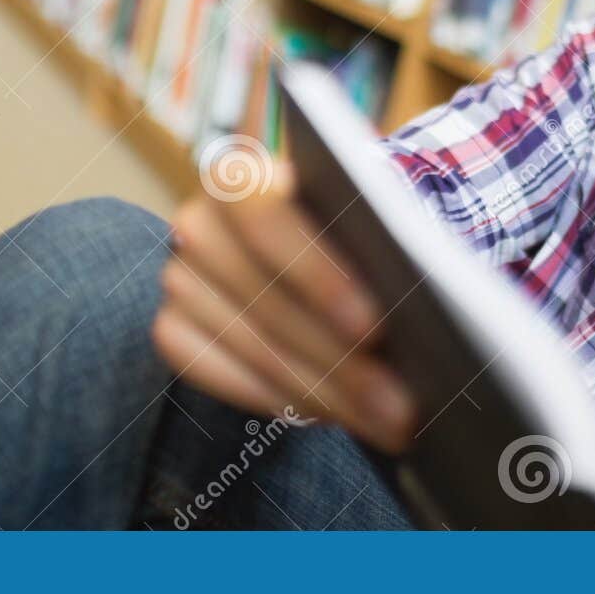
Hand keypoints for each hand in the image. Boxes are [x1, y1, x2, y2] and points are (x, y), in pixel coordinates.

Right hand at [152, 160, 416, 453]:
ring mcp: (180, 275)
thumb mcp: (376, 218)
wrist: (324, 244)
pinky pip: (215, 374)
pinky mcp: (172, 326)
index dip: (318, 274)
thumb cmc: (358, 227)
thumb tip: (422, 296)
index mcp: (246, 174)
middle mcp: (201, 219)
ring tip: (388, 420)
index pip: (265, 214)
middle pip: (264, 296)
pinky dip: (279, 397)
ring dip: (324, 390)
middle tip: (402, 406)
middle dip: (338, 359)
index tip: (377, 327)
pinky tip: (334, 414)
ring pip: (250, 343)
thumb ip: (383, 239)